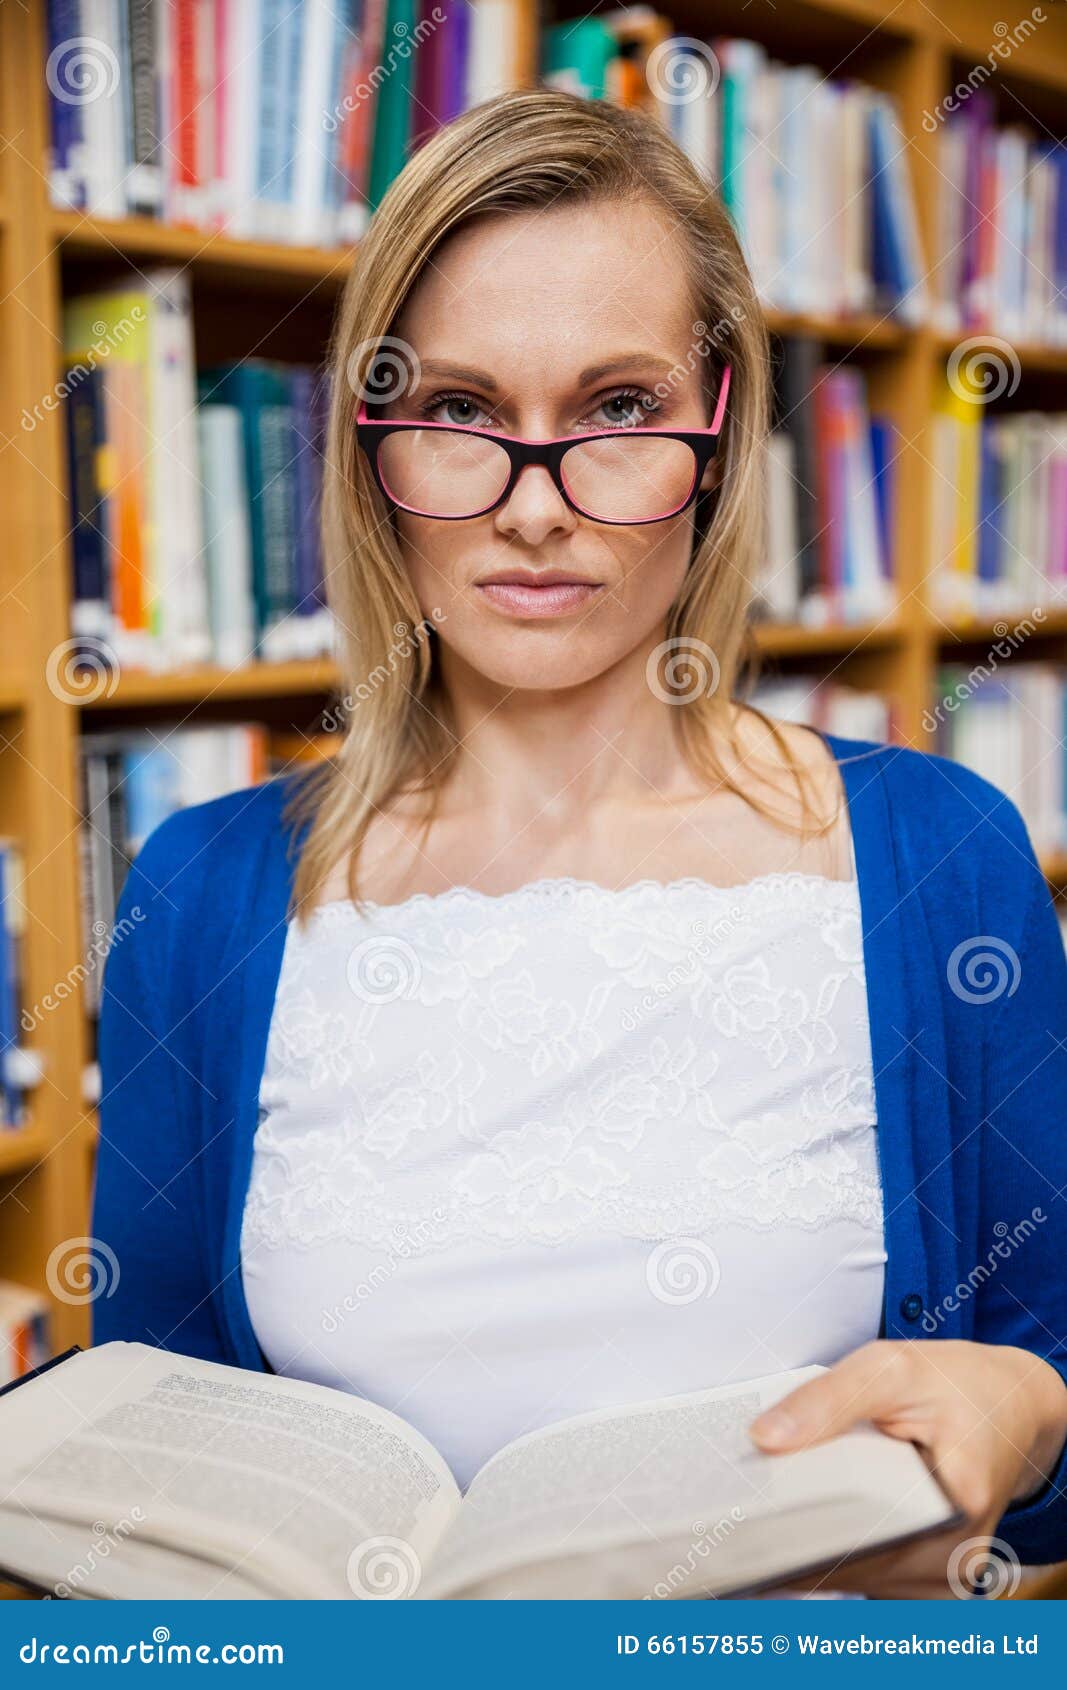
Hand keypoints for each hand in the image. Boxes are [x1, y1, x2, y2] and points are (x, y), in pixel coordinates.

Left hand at [747, 1340, 1066, 1598]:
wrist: (1008, 1403)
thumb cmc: (956, 1384)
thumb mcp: (892, 1367)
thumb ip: (828, 1399)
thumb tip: (763, 1438)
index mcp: (955, 1508)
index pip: (860, 1542)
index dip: (797, 1533)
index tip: (740, 1523)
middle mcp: (954, 1560)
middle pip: (853, 1566)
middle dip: (795, 1542)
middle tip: (735, 1516)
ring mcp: (942, 1576)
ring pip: (857, 1577)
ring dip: (812, 1549)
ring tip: (762, 1515)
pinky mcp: (927, 1575)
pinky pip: (869, 1573)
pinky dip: (834, 1547)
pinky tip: (802, 1519)